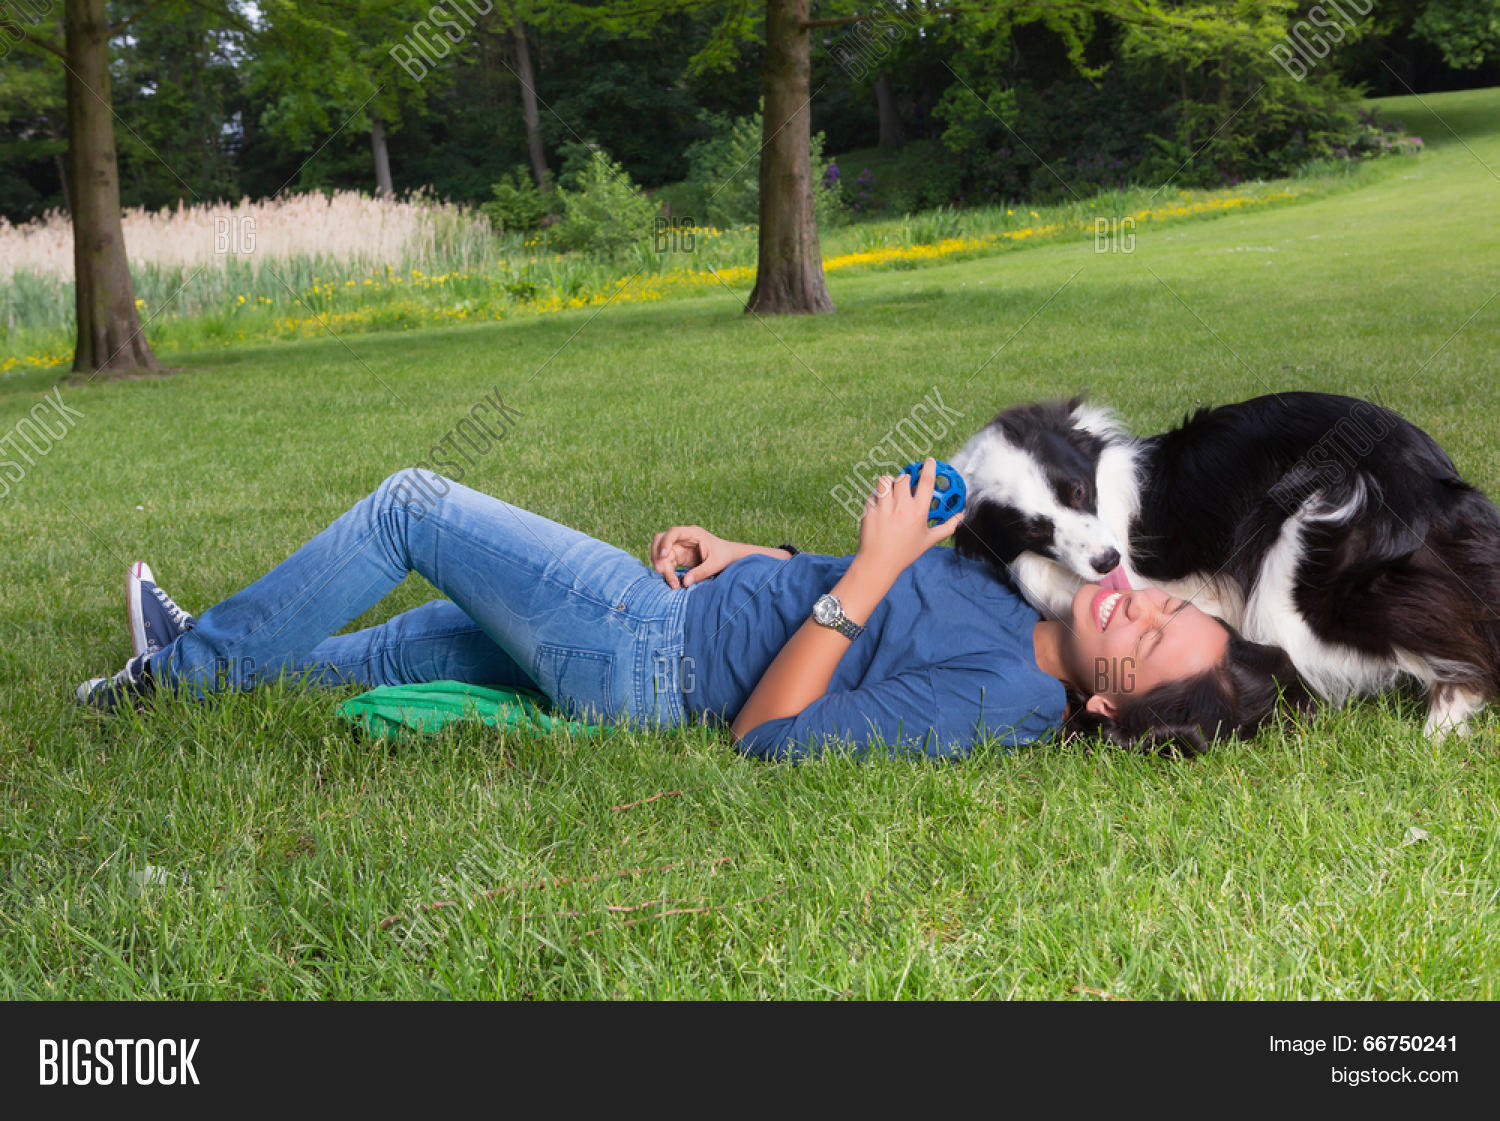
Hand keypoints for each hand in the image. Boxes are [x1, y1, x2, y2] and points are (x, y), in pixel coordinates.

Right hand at [650, 525, 742, 587]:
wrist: (729, 557)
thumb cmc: (724, 556)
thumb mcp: (716, 564)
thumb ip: (701, 572)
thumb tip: (684, 582)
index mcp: (693, 533)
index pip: (674, 532)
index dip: (666, 542)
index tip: (664, 555)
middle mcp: (683, 538)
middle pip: (660, 540)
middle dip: (656, 554)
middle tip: (660, 571)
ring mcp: (679, 547)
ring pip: (661, 553)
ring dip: (662, 567)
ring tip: (672, 584)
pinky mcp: (678, 557)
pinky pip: (666, 563)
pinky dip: (667, 573)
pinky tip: (674, 583)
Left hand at [856, 458, 963, 579]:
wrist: (878, 562)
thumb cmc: (905, 552)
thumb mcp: (929, 540)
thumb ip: (947, 527)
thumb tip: (961, 516)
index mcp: (918, 512)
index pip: (926, 482)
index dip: (929, 468)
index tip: (929, 461)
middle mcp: (901, 507)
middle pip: (903, 478)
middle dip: (905, 479)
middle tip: (905, 486)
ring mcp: (883, 507)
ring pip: (885, 480)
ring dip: (889, 483)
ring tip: (890, 493)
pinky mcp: (869, 510)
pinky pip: (873, 494)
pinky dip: (876, 497)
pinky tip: (879, 508)